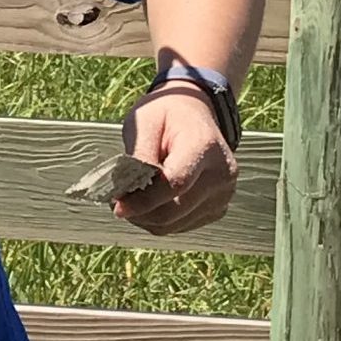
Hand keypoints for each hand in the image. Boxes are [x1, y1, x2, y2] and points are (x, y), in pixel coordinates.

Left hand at [115, 85, 237, 234]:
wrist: (193, 114)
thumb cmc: (166, 115)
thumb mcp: (145, 122)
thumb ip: (139, 156)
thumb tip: (127, 192)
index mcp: (204, 146)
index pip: (174, 184)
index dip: (143, 201)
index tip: (117, 206)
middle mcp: (221, 174)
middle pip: (174, 210)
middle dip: (139, 211)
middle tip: (117, 201)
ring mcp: (223, 194)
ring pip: (174, 225)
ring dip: (146, 218)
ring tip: (131, 198)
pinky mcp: (217, 208)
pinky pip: (181, 226)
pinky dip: (159, 220)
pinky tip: (150, 202)